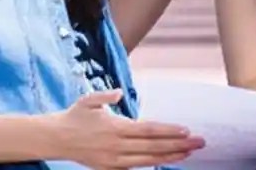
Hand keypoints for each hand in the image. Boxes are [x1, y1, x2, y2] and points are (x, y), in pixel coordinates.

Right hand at [50, 90, 203, 168]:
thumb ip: (104, 96)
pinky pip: (136, 168)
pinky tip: (169, 161)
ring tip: (190, 153)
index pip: (148, 130)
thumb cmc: (75, 116)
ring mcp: (114, 160)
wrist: (56, 139)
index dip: (168, 131)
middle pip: (153, 147)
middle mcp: (117, 146)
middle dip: (179, 144)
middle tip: (200, 142)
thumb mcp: (88, 100)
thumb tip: (119, 93)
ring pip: (148, 160)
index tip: (186, 130)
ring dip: (171, 156)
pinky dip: (154, 164)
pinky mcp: (110, 168)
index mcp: (115, 128)